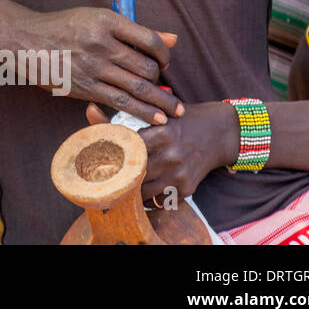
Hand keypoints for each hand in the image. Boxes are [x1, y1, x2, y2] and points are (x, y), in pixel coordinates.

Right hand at [24, 7, 182, 124]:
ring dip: (160, 102)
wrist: (26, 40)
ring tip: (173, 112)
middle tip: (168, 92)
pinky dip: (141, 112)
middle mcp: (101, 43)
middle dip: (162, 82)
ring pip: (137, 88)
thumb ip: (135, 31)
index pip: (149, 40)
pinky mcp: (84, 87)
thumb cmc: (64, 27)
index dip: (164, 54)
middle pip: (146, 67)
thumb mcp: (97, 19)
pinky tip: (154, 118)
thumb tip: (174, 39)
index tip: (165, 62)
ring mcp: (92, 67)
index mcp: (106, 21)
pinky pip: (120, 102)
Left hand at [86, 100, 237, 204]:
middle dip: (115, 174)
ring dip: (128, 189)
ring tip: (115, 183)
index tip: (96, 156)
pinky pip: (158, 199)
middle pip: (133, 172)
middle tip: (99, 174)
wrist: (220, 133)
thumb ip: (121, 114)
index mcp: (163, 132)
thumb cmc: (179, 120)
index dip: (109, 154)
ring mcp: (180, 174)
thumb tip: (88, 109)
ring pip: (143, 191)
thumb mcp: (155, 111)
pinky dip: (146, 197)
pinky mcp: (186, 188)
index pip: (128, 147)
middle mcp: (172, 156)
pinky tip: (137, 189)